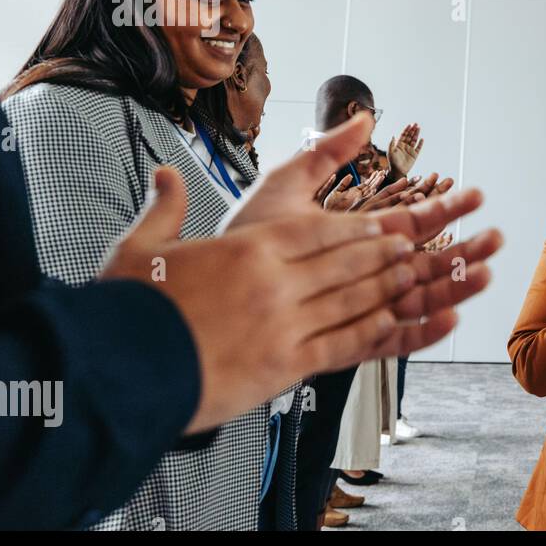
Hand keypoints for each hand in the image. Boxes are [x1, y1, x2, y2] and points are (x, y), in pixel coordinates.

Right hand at [101, 164, 502, 434]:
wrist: (119, 371)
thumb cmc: (129, 311)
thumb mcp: (140, 248)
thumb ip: (164, 207)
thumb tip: (165, 173)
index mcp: (251, 247)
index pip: (322, 229)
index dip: (359, 226)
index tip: (384, 223)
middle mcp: (280, 281)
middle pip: (350, 258)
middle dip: (388, 249)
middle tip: (418, 242)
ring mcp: (289, 323)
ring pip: (359, 296)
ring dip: (397, 283)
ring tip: (426, 272)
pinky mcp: (289, 365)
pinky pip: (352, 343)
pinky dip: (390, 331)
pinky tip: (416, 321)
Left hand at [388, 123, 422, 179]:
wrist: (398, 171)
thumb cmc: (392, 162)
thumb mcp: (390, 152)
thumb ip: (391, 144)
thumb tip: (393, 135)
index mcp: (399, 145)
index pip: (403, 135)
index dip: (406, 130)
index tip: (409, 125)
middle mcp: (405, 146)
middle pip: (410, 136)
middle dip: (412, 130)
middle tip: (416, 124)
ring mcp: (410, 150)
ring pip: (414, 140)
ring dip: (416, 134)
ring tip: (419, 128)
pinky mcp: (414, 155)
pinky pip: (418, 148)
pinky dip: (420, 144)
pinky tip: (422, 139)